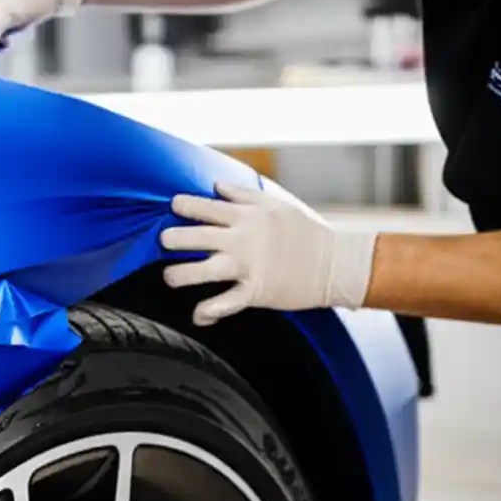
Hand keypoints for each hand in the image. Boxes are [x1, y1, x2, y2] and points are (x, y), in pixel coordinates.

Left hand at [159, 182, 378, 325]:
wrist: (336, 264)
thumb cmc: (305, 232)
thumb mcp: (276, 205)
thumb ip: (243, 195)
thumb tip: (215, 185)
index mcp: (247, 216)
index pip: (205, 207)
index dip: (183, 206)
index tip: (173, 206)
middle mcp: (243, 240)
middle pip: (195, 238)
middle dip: (172, 239)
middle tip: (165, 241)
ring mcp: (248, 267)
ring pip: (202, 272)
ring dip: (179, 275)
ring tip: (170, 276)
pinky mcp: (255, 292)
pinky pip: (224, 304)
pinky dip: (208, 312)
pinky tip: (198, 315)